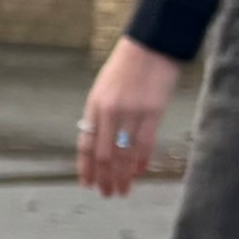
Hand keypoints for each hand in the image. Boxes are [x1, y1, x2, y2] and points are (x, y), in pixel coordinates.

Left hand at [79, 37, 182, 197]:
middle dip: (104, 177)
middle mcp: (109, 111)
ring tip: (122, 190)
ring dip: (122, 175)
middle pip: (103, 153)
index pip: (85, 144)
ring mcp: (131, 112)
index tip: (88, 184)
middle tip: (107, 193)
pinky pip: (145, 144)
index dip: (86, 167)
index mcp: (94, 105)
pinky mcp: (153, 112)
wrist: (151, 44)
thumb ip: (101, 113)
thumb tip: (100, 140)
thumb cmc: (127, 65)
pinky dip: (141, 161)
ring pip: (124, 153)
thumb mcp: (104, 87)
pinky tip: (139, 173)